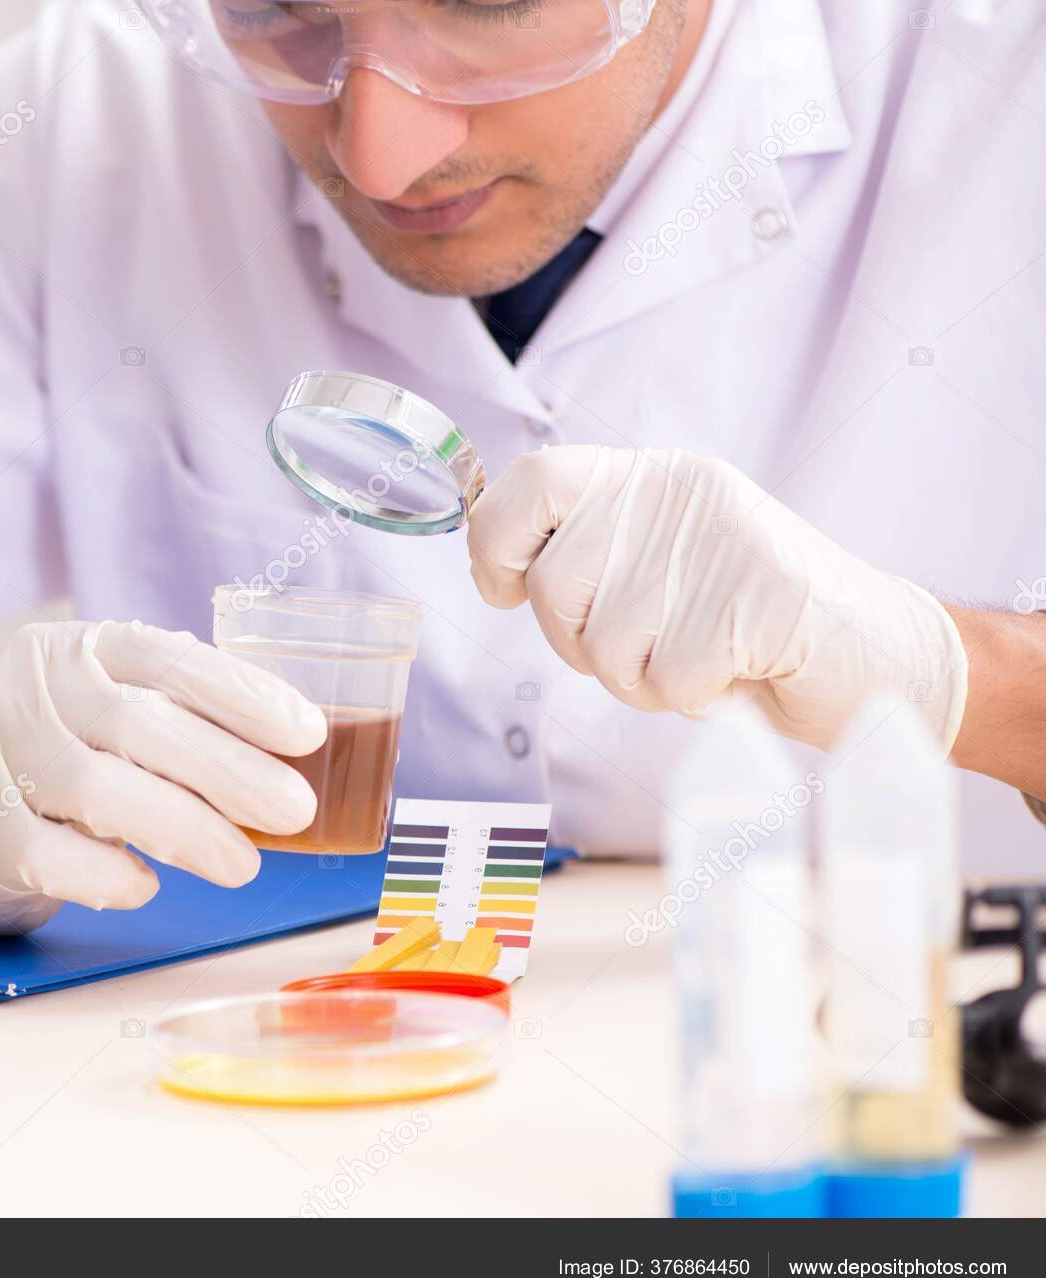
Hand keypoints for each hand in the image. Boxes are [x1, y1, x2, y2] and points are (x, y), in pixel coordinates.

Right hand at [0, 620, 325, 932]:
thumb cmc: (68, 745)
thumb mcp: (116, 706)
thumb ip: (184, 720)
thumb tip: (289, 766)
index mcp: (83, 646)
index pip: (167, 659)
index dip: (241, 694)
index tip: (308, 732)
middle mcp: (34, 687)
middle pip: (137, 726)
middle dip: (227, 771)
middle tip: (295, 811)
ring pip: (96, 791)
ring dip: (182, 830)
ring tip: (242, 864)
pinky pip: (49, 856)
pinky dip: (107, 876)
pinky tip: (146, 884)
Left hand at [466, 445, 967, 750]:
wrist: (881, 656)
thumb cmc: (748, 624)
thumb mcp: (659, 565)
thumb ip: (588, 553)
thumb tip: (494, 559)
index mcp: (649, 480)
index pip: (533, 480)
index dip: (494, 543)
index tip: (505, 588)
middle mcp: (679, 496)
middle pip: (556, 585)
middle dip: (581, 645)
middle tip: (646, 651)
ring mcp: (721, 543)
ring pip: (607, 644)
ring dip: (643, 680)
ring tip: (701, 659)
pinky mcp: (760, 599)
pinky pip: (667, 680)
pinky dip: (694, 699)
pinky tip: (736, 674)